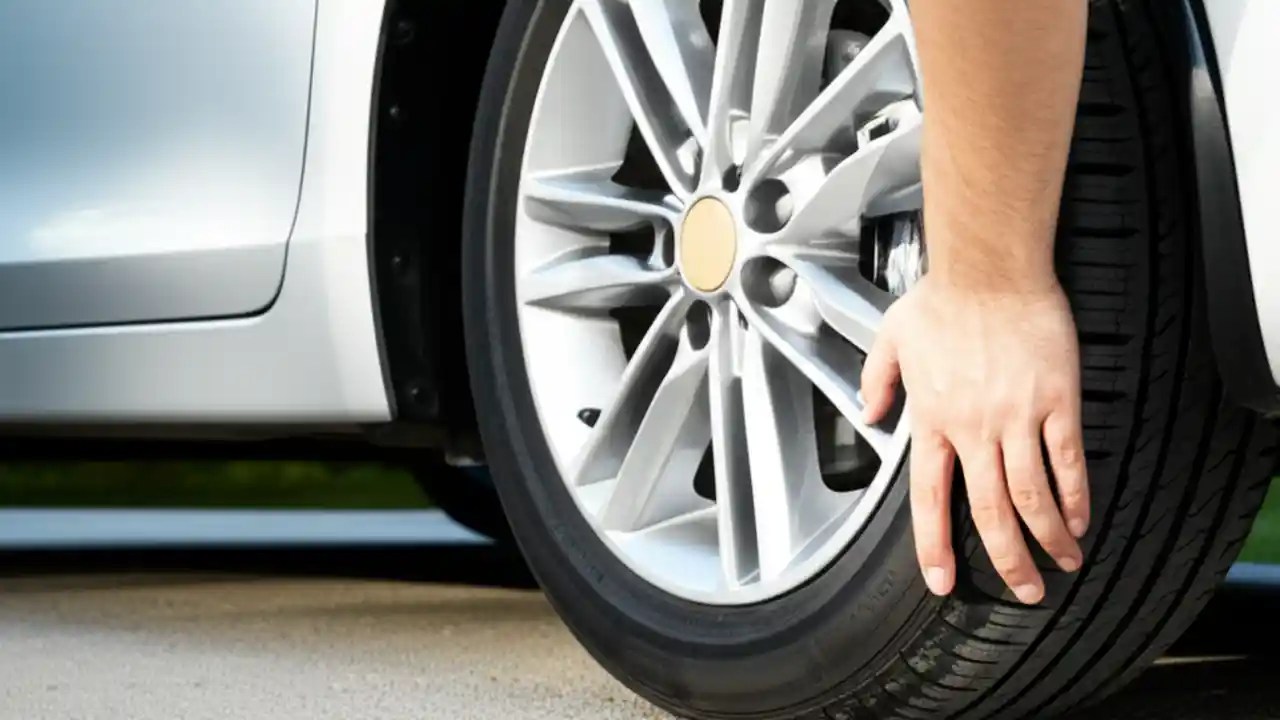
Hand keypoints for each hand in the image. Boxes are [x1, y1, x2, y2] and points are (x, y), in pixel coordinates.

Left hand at [861, 275, 1088, 604]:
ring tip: (1061, 563)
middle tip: (1024, 590)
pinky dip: (1076, 495)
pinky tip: (1080, 519)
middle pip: (990, 512)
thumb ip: (877, 382)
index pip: (929, 499)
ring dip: (1049, 537)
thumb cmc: (943, 298)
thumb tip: (866, 413)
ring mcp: (1018, 417)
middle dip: (1008, 560)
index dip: (936, 546)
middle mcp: (974, 428)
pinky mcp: (1058, 400)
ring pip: (1033, 495)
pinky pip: (1068, 460)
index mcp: (933, 420)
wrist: (990, 268)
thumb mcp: (891, 339)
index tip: (943, 581)